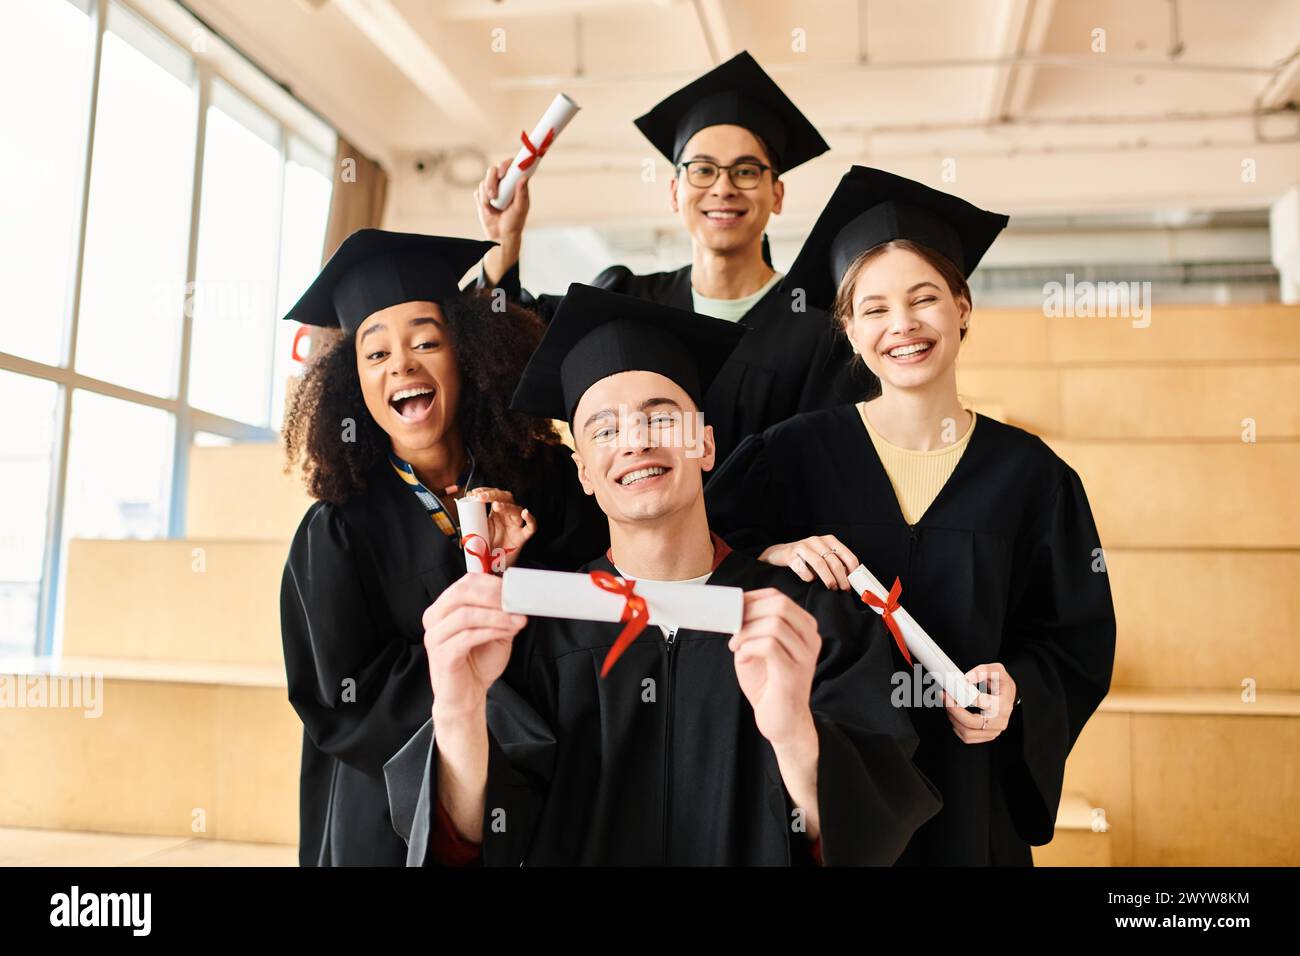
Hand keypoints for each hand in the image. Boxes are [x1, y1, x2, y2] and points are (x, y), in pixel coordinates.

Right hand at [424, 574, 526, 722]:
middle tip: (515, 604)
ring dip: (496, 616)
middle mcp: (435, 619)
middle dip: (493, 596)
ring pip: (466, 614)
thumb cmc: (478, 662)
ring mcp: (436, 637)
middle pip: (461, 593)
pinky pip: (467, 637)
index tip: (513, 590)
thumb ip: (501, 614)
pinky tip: (506, 633)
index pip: (465, 583)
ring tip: (517, 622)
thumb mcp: (495, 630)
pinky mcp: (442, 656)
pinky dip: (491, 631)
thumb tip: (517, 598)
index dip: (491, 583)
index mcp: (444, 608)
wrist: (467, 695)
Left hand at [466, 487, 534, 569]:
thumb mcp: (477, 531)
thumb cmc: (488, 547)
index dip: (485, 491)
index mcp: (496, 513)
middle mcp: (507, 516)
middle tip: (480, 497)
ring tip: (495, 505)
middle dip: (493, 495)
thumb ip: (472, 522)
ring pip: (516, 509)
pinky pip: (531, 527)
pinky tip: (525, 513)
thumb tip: (461, 511)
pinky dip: (530, 519)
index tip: (473, 493)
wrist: (493, 566)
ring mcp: (516, 525)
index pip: (493, 495)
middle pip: (505, 498)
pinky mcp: (523, 536)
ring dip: (506, 506)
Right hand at [474, 156, 528, 286]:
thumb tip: (524, 178)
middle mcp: (502, 183)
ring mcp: (491, 188)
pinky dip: (481, 202)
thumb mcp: (520, 208)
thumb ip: (522, 193)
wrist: (501, 235)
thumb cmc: (515, 222)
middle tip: (493, 195)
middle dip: (491, 182)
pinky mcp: (482, 196)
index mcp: (514, 183)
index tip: (502, 174)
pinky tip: (488, 210)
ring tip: (492, 209)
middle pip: (493, 170)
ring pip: (483, 182)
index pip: (509, 165)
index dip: (505, 165)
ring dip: (486, 196)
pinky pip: (478, 193)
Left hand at [729, 588, 820, 745]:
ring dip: (746, 632)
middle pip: (780, 605)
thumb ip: (753, 627)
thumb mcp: (758, 648)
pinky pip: (769, 646)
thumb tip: (734, 607)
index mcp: (804, 628)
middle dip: (749, 612)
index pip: (779, 597)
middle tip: (733, 628)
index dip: (752, 598)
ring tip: (735, 646)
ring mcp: (805, 656)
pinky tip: (742, 657)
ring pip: (774, 624)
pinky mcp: (794, 673)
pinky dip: (749, 647)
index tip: (733, 609)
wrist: (781, 721)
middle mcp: (810, 638)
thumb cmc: (768, 683)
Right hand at [758, 535, 858, 590]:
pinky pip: (802, 568)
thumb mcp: (823, 556)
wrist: (781, 553)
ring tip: (831, 587)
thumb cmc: (806, 557)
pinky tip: (809, 580)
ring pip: (819, 563)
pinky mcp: (791, 554)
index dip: (853, 571)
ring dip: (827, 578)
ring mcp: (803, 546)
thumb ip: (835, 564)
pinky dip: (807, 576)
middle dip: (841, 578)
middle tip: (843, 589)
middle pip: (834, 561)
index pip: (847, 555)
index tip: (854, 583)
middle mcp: (817, 541)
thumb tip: (849, 580)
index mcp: (829, 540)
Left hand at [942, 662, 1016, 743]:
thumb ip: (982, 671)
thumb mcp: (997, 670)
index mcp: (1003, 705)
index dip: (963, 696)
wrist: (1009, 695)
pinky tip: (954, 715)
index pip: (981, 702)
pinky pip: (968, 738)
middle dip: (953, 710)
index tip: (951, 689)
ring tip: (947, 705)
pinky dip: (957, 727)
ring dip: (953, 719)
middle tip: (944, 697)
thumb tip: (967, 678)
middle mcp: (999, 721)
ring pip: (967, 733)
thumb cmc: (1002, 683)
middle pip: (971, 722)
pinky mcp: (987, 735)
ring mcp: (994, 730)